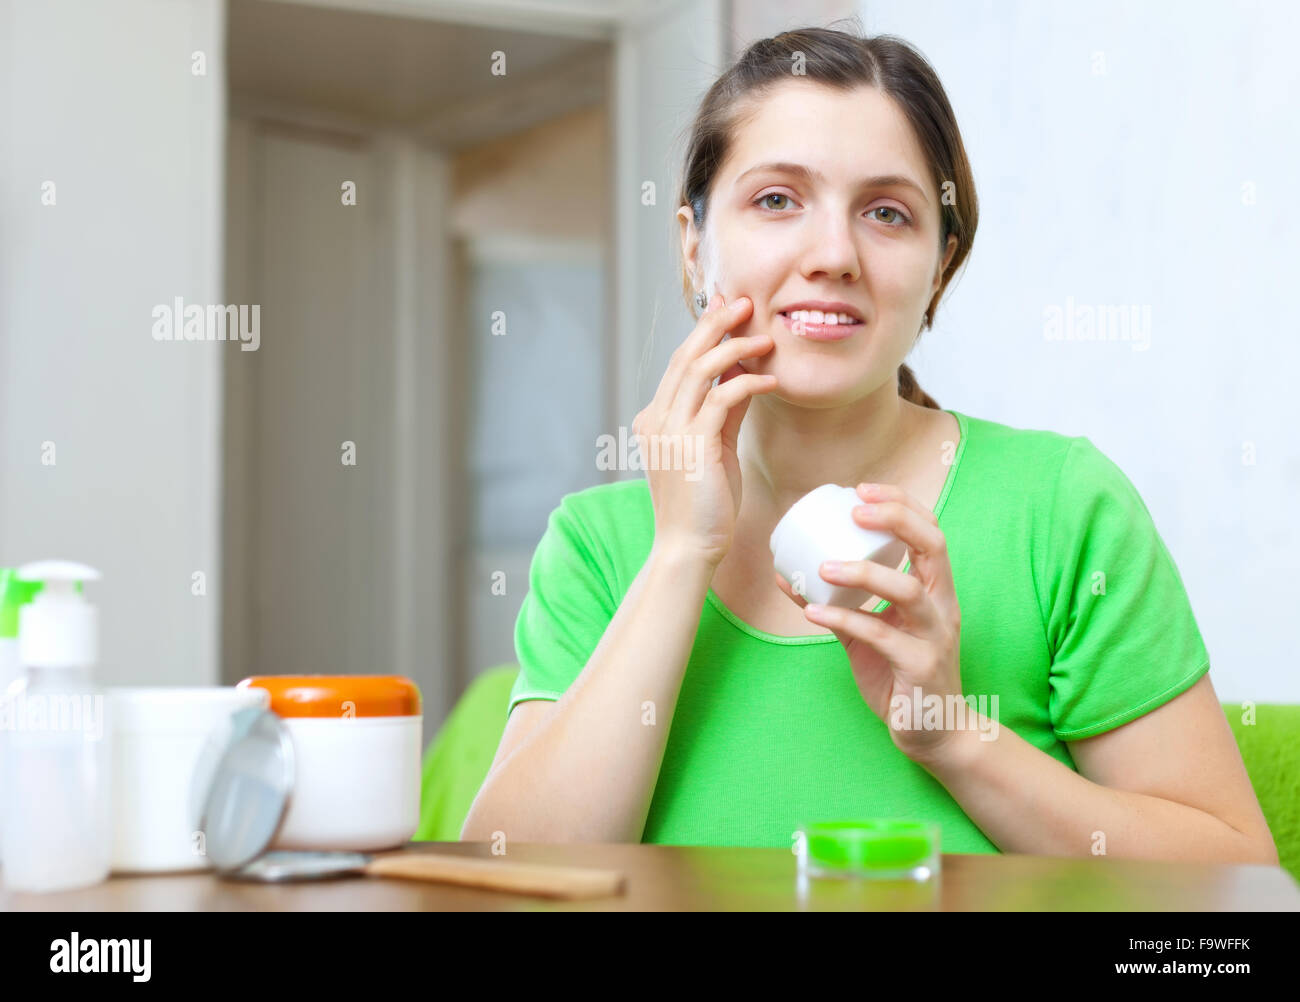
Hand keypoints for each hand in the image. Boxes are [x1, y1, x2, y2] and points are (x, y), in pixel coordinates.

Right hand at [634, 289, 776, 567]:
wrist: (688, 548)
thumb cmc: (704, 506)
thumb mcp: (714, 449)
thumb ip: (724, 413)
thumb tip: (746, 379)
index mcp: (655, 419)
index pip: (680, 363)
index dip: (704, 331)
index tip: (728, 308)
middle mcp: (656, 419)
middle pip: (686, 355)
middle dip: (717, 323)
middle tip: (746, 301)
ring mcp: (670, 430)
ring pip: (701, 369)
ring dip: (736, 346)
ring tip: (765, 337)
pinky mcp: (693, 444)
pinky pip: (722, 397)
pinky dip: (748, 382)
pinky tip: (771, 381)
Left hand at [774, 482, 964, 764]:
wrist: (934, 733)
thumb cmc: (901, 676)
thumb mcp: (869, 633)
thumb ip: (838, 604)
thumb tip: (789, 576)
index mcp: (936, 589)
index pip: (930, 531)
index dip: (900, 503)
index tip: (861, 489)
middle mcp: (943, 605)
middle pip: (932, 546)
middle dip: (894, 519)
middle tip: (853, 509)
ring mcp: (935, 636)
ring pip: (907, 591)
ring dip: (862, 573)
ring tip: (822, 567)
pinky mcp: (920, 667)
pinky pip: (880, 636)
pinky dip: (844, 620)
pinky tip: (813, 612)